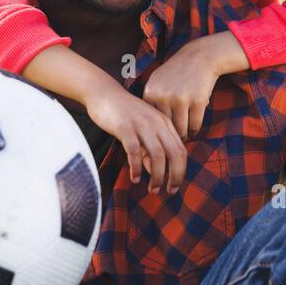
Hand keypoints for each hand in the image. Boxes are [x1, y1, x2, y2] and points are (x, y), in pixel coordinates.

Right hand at [85, 80, 185, 194]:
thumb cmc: (124, 114)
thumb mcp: (142, 129)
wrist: (104, 93)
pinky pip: (135, 152)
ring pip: (157, 155)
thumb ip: (149, 148)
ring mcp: (141, 125)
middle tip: (169, 191)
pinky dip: (137, 168)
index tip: (174, 186)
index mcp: (164, 123)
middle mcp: (157, 123)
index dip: (181, 170)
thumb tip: (154, 171)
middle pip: (174, 154)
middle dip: (175, 176)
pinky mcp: (125, 128)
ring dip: (157, 176)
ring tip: (152, 189)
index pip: (181, 150)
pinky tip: (135, 178)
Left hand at [142, 32, 247, 139]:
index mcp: (150, 92)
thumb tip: (149, 130)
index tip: (163, 133)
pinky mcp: (198, 101)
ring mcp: (181, 99)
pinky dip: (195, 130)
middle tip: (175, 140)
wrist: (200, 57)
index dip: (158, 129)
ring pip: (181, 129)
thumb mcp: (157, 81)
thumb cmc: (177, 72)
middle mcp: (163, 96)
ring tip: (185, 136)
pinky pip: (195, 125)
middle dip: (171, 135)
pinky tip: (194, 130)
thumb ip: (151, 101)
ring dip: (184, 135)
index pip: (151, 120)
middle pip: (165, 127)